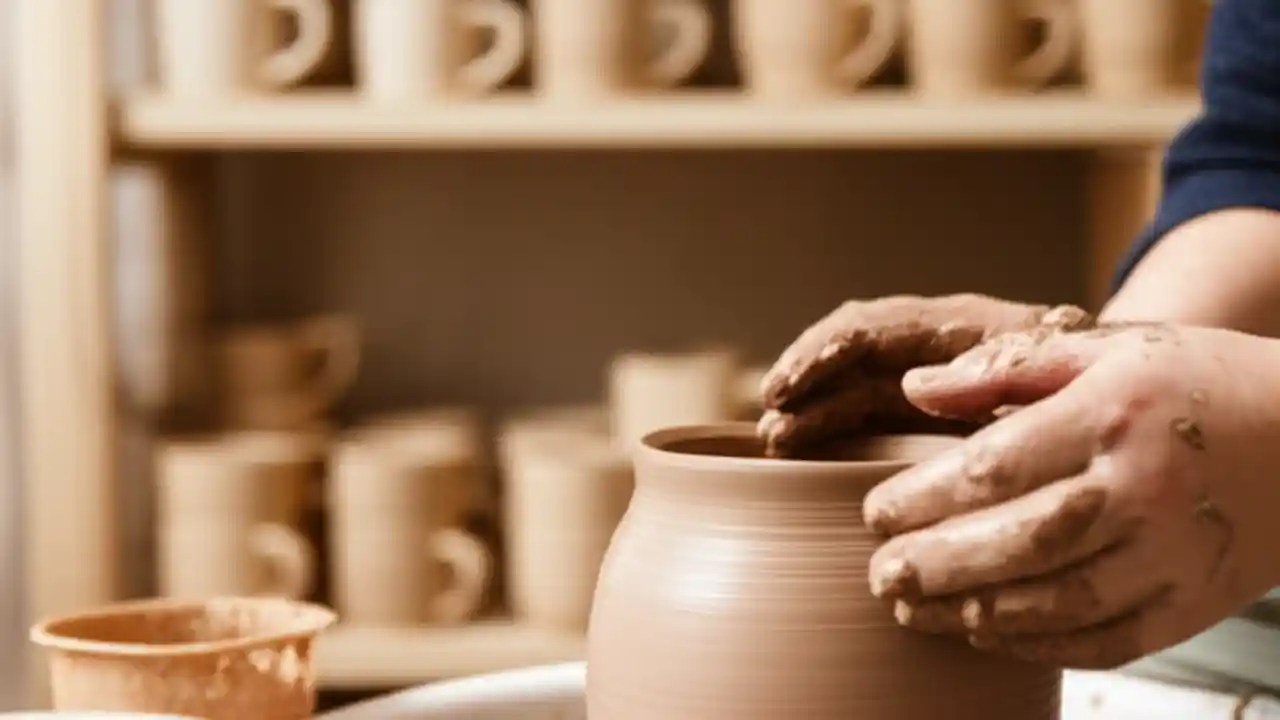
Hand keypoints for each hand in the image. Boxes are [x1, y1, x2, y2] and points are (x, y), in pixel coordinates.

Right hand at [757, 294, 1090, 455]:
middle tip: (771, 423)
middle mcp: (928, 348)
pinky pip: (859, 416)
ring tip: (774, 444)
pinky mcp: (917, 415)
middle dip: (804, 382)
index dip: (823, 351)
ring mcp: (920, 382)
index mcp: (958, 327)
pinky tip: (796, 456)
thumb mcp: (1057, 372)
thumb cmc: (1093, 385)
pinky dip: (824, 431)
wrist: (1122, 403)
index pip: (874, 327)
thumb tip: (915, 387)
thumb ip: (998, 370)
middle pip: (847, 352)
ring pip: (846, 387)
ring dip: (806, 412)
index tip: (787, 384)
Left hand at [866, 324, 1279, 667]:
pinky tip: (989, 632)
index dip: (922, 497)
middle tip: (880, 576)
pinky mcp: (1195, 602)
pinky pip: (1108, 640)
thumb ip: (1005, 368)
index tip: (874, 514)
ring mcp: (1174, 553)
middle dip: (935, 565)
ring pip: (1057, 600)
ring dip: (974, 612)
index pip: (994, 467)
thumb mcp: (1107, 349)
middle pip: (1017, 542)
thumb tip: (914, 389)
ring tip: (915, 611)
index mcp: (1111, 414)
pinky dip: (1041, 644)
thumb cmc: (1197, 382)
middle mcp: (1143, 488)